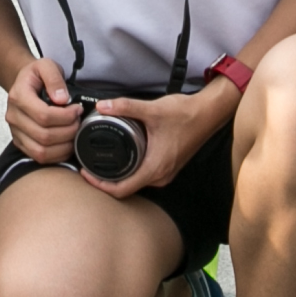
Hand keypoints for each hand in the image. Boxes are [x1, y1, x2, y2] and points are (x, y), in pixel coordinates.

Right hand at [0, 58, 82, 166]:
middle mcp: (14, 117)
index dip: (65, 116)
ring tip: (74, 133)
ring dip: (63, 146)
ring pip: (41, 151)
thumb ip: (54, 78)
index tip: (77, 109)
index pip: (43, 115)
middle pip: (44, 136)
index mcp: (18, 97)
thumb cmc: (36, 76)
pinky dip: (57, 155)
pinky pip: (39, 157)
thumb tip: (62, 99)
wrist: (23, 83)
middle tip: (78, 121)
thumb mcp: (46, 65)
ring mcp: (16, 132)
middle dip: (68, 131)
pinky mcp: (21, 143)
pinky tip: (66, 143)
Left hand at [80, 79, 236, 198]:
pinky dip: (130, 170)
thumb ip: (125, 107)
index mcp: (155, 168)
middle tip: (88, 166)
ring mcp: (165, 172)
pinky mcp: (168, 166)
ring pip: (136, 182)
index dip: (100, 185)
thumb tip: (102, 106)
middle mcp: (160, 176)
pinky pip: (144, 175)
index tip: (86, 174)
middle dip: (105, 180)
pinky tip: (122, 156)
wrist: (209, 114)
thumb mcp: (152, 109)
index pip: (122, 190)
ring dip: (118, 175)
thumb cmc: (186, 115)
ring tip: (101, 162)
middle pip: (127, 188)